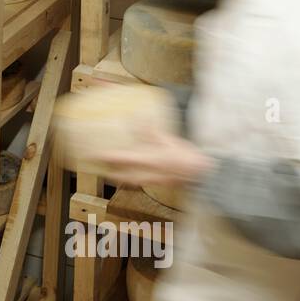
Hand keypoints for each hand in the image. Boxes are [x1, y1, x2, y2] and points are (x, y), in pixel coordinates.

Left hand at [94, 128, 213, 191]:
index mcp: (150, 160)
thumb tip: (137, 118)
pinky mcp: (160, 182)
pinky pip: (142, 181)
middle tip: (100, 167)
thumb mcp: (168, 139)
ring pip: (132, 181)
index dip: (109, 157)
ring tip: (112, 172)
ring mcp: (154, 180)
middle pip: (124, 176)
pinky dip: (133, 178)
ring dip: (120, 177)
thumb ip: (151, 131)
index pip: (124, 159)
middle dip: (111, 173)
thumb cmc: (186, 156)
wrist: (203, 173)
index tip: (96, 155)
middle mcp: (149, 173)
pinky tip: (134, 174)